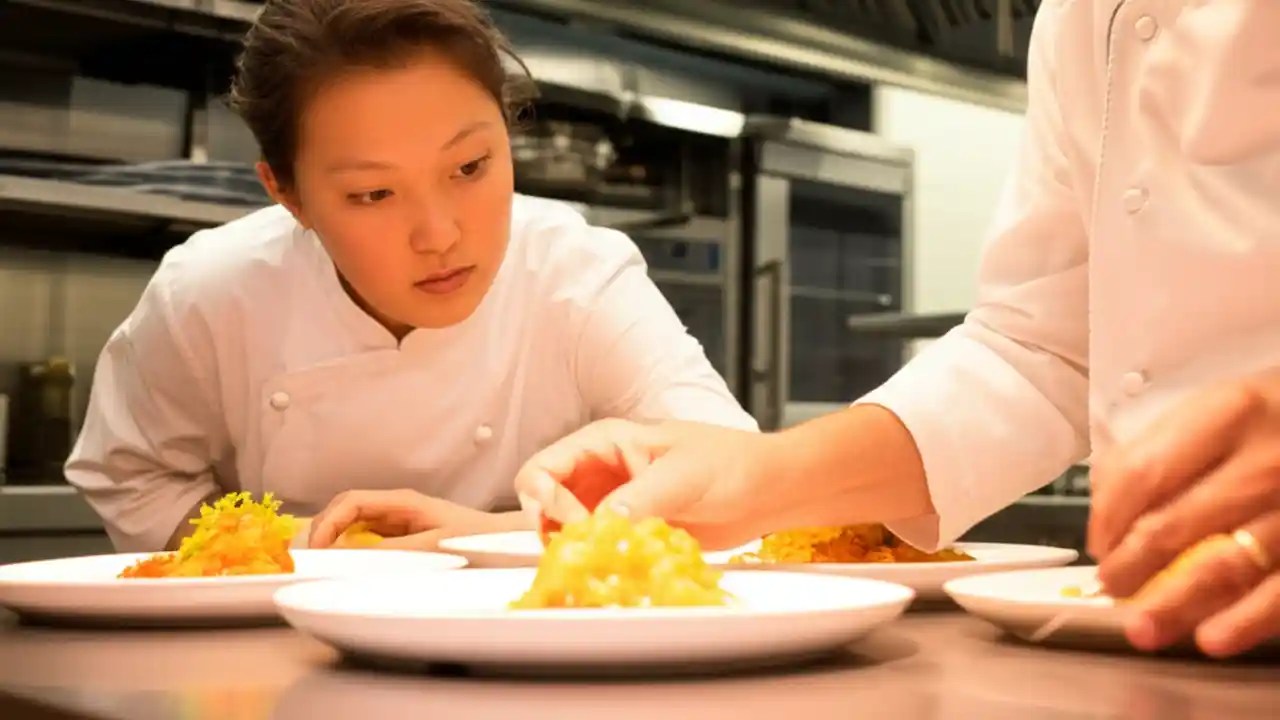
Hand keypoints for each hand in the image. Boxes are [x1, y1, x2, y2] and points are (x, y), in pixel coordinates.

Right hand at [308, 489, 526, 549]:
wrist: (502, 540)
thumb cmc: (473, 537)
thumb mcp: (433, 545)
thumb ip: (393, 549)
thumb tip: (351, 554)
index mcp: (402, 501)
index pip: (351, 501)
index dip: (328, 522)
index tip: (317, 547)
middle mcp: (395, 506)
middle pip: (345, 508)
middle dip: (323, 528)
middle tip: (309, 557)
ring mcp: (397, 519)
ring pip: (353, 522)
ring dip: (334, 538)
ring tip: (319, 562)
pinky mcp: (401, 534)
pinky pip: (366, 536)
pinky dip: (349, 547)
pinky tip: (343, 564)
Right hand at [514, 418, 797, 549]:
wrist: (767, 490)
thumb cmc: (730, 466)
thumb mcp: (681, 478)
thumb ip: (637, 500)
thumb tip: (599, 526)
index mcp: (604, 442)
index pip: (543, 469)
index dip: (545, 501)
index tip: (579, 529)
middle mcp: (599, 470)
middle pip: (545, 500)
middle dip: (553, 528)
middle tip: (582, 552)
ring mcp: (611, 500)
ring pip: (566, 527)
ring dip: (571, 548)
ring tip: (593, 565)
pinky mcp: (628, 528)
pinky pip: (595, 545)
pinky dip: (594, 559)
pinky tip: (611, 569)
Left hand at [1088, 375, 1279, 656]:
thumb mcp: (1228, 405)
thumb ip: (1167, 446)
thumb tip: (1106, 500)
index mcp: (1229, 414)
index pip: (1142, 474)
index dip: (1107, 517)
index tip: (1098, 542)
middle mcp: (1266, 461)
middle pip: (1174, 525)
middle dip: (1130, 566)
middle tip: (1111, 587)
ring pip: (1225, 567)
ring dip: (1175, 604)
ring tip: (1142, 629)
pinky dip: (1246, 621)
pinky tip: (1212, 639)